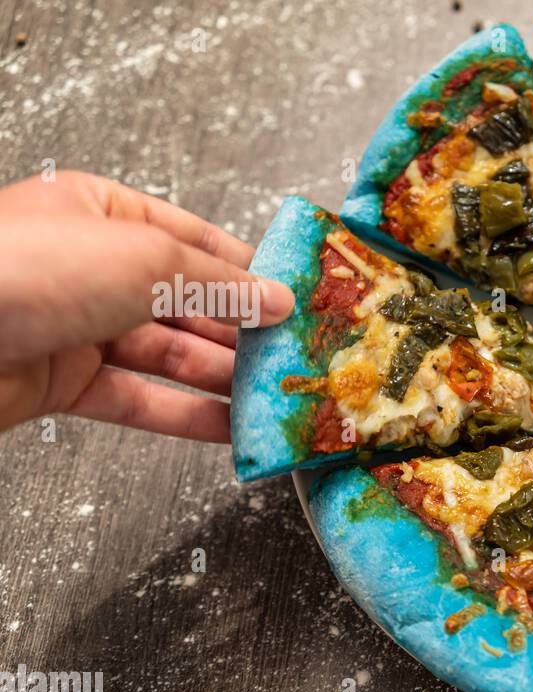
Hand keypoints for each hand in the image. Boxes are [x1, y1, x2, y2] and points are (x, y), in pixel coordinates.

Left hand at [0, 172, 293, 442]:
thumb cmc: (22, 272)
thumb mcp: (146, 259)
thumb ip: (220, 284)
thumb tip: (275, 299)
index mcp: (100, 212)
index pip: (193, 239)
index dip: (246, 268)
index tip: (294, 295)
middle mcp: (88, 267)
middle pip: (186, 303)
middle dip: (242, 332)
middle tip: (294, 355)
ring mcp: (74, 327)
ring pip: (168, 356)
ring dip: (224, 379)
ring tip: (274, 396)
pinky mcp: (62, 383)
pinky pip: (139, 400)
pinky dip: (187, 416)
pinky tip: (229, 428)